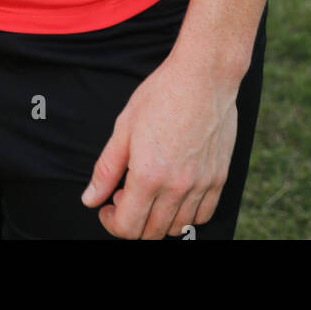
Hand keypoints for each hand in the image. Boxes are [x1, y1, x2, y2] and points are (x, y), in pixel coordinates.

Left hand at [80, 52, 239, 238]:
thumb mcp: (124, 127)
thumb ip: (106, 169)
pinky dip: (187, 214)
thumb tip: (90, 199)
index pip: (127, 227)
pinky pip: (203, 215)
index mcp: (148, 175)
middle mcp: (176, 187)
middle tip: (126, 195)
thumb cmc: (161, 94)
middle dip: (132, 222)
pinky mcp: (219, 178)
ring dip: (159, 220)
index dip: (111, 222)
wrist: (204, 76)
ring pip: (177, 228)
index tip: (107, 207)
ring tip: (150, 193)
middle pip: (151, 233)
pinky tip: (175, 193)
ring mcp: (201, 184)